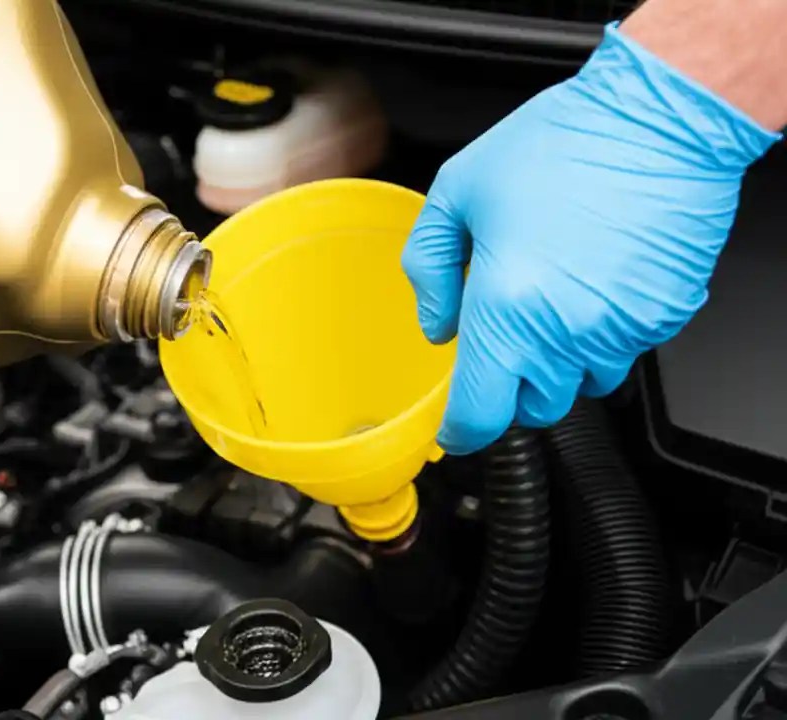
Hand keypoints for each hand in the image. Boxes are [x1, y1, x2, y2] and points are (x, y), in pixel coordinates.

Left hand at [401, 23, 779, 454]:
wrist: (657, 120)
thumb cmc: (561, 145)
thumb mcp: (458, 191)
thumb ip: (430, 266)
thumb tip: (436, 323)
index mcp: (507, 309)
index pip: (480, 414)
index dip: (460, 429)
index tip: (454, 425)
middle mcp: (567, 333)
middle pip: (534, 408)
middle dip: (510, 387)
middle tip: (502, 339)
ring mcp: (621, 330)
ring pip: (582, 384)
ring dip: (558, 364)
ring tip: (552, 301)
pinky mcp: (664, 317)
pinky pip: (625, 350)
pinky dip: (602, 334)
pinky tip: (593, 281)